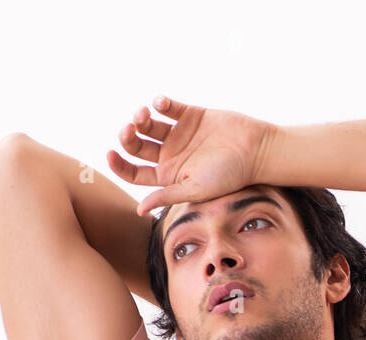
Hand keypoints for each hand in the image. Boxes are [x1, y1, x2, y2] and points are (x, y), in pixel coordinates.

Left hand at [107, 96, 277, 216]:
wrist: (255, 151)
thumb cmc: (229, 176)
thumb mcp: (196, 190)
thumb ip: (167, 196)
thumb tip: (139, 210)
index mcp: (168, 176)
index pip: (134, 172)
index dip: (118, 164)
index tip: (110, 153)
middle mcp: (170, 155)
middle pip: (137, 146)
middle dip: (127, 137)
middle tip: (129, 129)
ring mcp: (179, 134)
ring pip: (148, 124)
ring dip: (140, 117)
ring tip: (144, 114)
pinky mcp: (190, 115)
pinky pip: (169, 107)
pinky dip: (160, 103)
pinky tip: (161, 104)